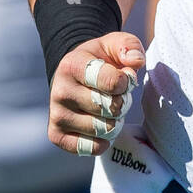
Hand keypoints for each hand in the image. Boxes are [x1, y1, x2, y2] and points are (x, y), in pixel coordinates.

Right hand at [47, 33, 144, 155]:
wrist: (74, 76)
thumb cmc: (100, 60)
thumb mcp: (114, 44)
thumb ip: (129, 46)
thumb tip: (135, 62)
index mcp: (72, 65)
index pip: (112, 82)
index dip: (126, 82)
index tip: (124, 79)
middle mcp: (60, 90)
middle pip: (110, 108)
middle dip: (123, 103)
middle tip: (118, 96)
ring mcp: (57, 115)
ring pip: (103, 129)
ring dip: (115, 122)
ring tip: (109, 110)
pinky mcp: (56, 135)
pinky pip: (91, 148)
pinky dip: (103, 141)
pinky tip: (101, 126)